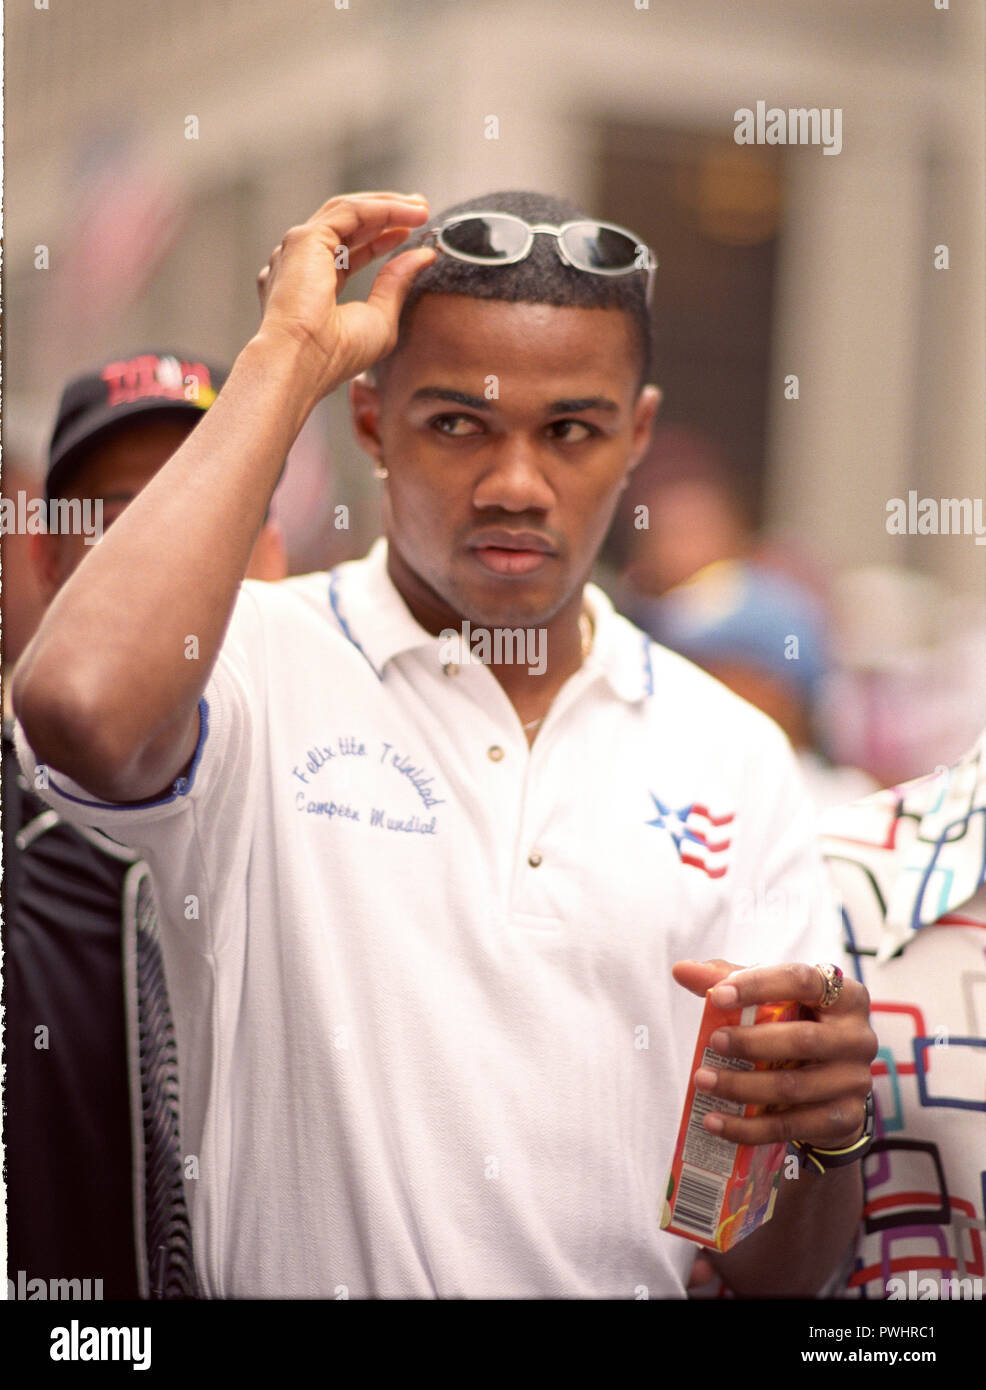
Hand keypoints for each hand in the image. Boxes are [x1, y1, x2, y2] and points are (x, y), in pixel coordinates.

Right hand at [255, 190, 435, 398]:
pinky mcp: (305, 238)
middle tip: (420, 208)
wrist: (305, 362)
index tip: (410, 232)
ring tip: (420, 207)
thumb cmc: (336, 355)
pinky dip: (382, 209)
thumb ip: (397, 284)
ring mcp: (300, 248)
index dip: (381, 238)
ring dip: (387, 206)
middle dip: (386, 213)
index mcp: (312, 286)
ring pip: (347, 211)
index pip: (349, 250)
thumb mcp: (379, 318)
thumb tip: (422, 255)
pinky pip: (350, 211)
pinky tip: (409, 212)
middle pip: (347, 223)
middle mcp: (301, 263)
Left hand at [672, 958, 876, 1150]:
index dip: (759, 985)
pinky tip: (715, 1121)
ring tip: (703, 1080)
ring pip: (792, 1087)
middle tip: (713, 1042)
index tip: (718, 995)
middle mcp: (858, 1037)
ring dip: (741, 1086)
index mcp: (845, 995)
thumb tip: (682, 970)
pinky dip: (747, 1127)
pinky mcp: (844, 1119)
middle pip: (803, 1040)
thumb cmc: (796, 1026)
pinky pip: (790, 1126)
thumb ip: (728, 979)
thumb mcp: (770, 997)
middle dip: (750, 1042)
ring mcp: (855, 1081)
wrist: (832, 1085)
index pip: (803, 981)